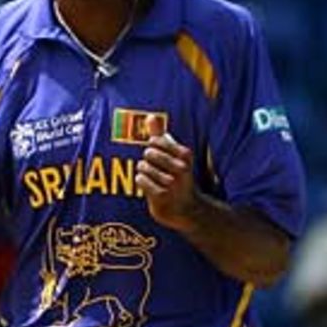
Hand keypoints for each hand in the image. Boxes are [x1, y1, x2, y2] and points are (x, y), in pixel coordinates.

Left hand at [136, 115, 198, 229]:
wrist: (186, 209)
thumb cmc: (176, 178)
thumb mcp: (172, 155)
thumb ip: (160, 136)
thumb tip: (150, 117)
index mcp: (185, 154)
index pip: (155, 141)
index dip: (152, 149)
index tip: (160, 158)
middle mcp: (181, 167)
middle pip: (148, 153)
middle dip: (147, 161)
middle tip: (156, 171)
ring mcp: (172, 182)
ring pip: (142, 166)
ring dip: (144, 173)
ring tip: (154, 180)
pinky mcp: (161, 196)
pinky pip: (140, 180)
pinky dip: (142, 183)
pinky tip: (150, 188)